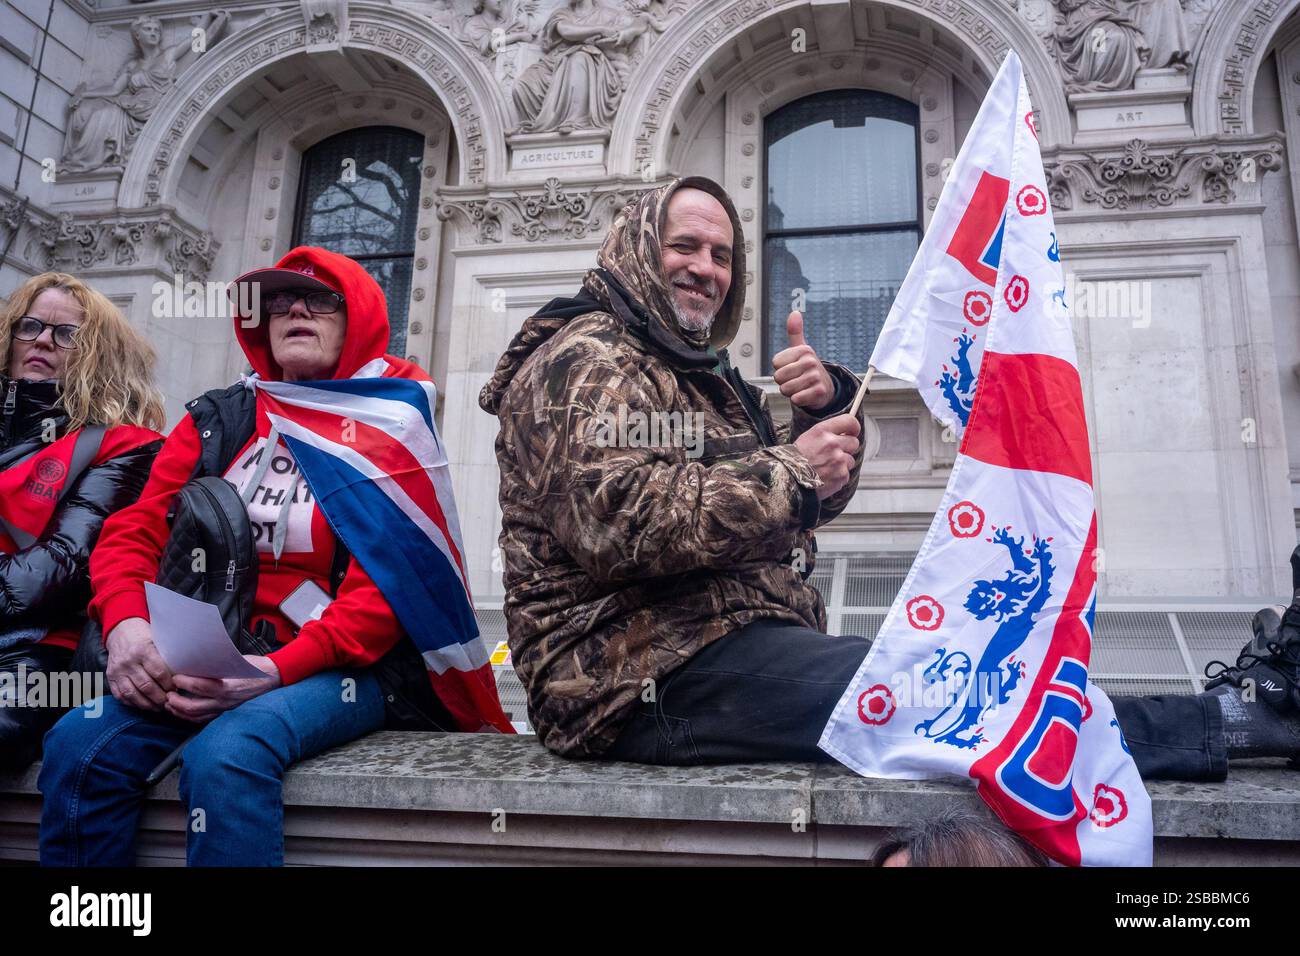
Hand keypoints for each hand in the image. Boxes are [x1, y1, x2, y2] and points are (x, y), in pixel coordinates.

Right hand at [106, 617, 173, 710]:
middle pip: (146, 686)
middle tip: (170, 702)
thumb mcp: (158, 640)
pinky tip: (144, 705)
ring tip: (158, 707)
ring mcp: (117, 670)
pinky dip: (133, 703)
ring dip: (147, 704)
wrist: (121, 631)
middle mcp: (128, 661)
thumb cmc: (145, 636)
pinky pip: (120, 695)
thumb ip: (167, 655)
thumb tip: (183, 673)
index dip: (169, 684)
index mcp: (143, 650)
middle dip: (160, 697)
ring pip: (132, 694)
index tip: (177, 689)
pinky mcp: (110, 677)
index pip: (159, 672)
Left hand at [164, 656, 280, 722]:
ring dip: (180, 712)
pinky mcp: (226, 712)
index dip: (183, 682)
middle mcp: (225, 701)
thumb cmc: (254, 667)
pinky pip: (205, 719)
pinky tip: (184, 713)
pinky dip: (191, 717)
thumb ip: (214, 666)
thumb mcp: (234, 662)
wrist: (271, 678)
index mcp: (227, 686)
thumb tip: (194, 663)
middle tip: (168, 694)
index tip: (175, 677)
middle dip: (176, 702)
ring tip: (171, 705)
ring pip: (196, 716)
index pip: (199, 686)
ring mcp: (225, 708)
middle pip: (193, 707)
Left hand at [773, 311, 835, 409]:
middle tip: (795, 379)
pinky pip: (796, 399)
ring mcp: (815, 377)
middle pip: (779, 377)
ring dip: (790, 392)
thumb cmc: (808, 368)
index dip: (780, 369)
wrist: (825, 388)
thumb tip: (795, 313)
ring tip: (800, 387)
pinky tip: (805, 395)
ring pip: (786, 389)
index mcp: (803, 350)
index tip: (791, 368)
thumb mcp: (800, 349)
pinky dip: (797, 400)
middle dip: (783, 382)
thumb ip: (795, 332)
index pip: (776, 363)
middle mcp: (810, 361)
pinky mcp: (818, 392)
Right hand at [794, 414, 860, 499]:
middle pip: (854, 442)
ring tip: (825, 468)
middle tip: (834, 454)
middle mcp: (832, 444)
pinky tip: (825, 477)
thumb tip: (843, 434)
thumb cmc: (795, 460)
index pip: (850, 422)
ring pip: (850, 460)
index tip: (852, 432)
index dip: (853, 427)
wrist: (787, 480)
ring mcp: (838, 460)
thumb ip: (827, 434)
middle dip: (847, 448)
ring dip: (841, 464)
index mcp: (822, 431)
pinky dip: (838, 477)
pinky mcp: (841, 476)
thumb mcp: (808, 438)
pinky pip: (846, 475)